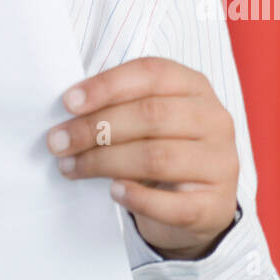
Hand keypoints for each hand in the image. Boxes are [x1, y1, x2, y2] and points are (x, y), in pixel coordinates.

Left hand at [46, 57, 238, 259]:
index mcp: (195, 86)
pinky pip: (173, 204)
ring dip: (104, 162)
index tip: (68, 102)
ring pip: (157, 157)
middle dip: (96, 128)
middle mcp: (214, 119)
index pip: (151, 74)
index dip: (107, 85)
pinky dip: (138, 197)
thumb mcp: (148, 119)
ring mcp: (220, 162)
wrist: (198, 205)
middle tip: (58, 142)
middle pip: (151, 115)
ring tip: (71, 167)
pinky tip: (113, 192)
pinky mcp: (216, 205)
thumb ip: (119, 106)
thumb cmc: (161, 149)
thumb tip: (70, 110)